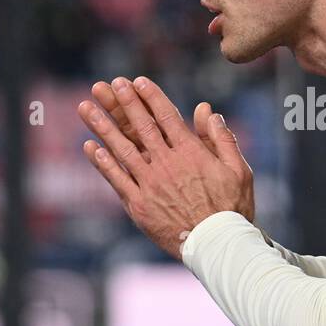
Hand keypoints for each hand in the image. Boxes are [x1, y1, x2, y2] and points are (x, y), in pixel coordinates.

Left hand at [79, 76, 254, 259]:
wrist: (217, 244)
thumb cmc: (233, 208)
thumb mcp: (238, 169)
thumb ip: (222, 138)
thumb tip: (207, 111)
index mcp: (191, 152)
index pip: (167, 116)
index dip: (150, 97)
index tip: (137, 81)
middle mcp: (166, 163)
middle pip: (140, 127)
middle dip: (122, 103)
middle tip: (107, 85)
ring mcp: (150, 184)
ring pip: (122, 149)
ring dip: (103, 126)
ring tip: (86, 107)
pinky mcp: (139, 205)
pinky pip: (116, 179)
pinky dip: (102, 162)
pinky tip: (90, 147)